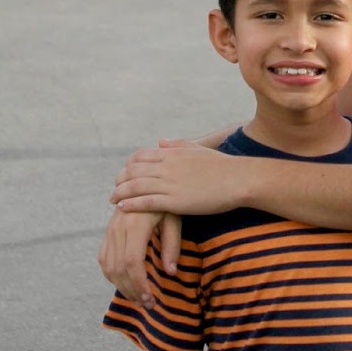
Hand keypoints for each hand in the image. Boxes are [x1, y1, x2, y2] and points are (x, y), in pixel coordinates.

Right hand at [98, 208, 181, 303]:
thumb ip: (172, 244)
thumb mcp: (174, 217)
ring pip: (108, 267)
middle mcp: (118, 227)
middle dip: (131, 290)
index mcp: (135, 223)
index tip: (150, 298)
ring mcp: (110, 230)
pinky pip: (103, 259)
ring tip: (138, 298)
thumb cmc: (165, 199)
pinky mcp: (107, 232)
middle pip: (118, 268)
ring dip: (121, 287)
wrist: (145, 180)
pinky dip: (112, 276)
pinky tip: (126, 284)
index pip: (132, 262)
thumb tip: (171, 273)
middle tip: (147, 304)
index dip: (139, 283)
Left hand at [111, 139, 245, 214]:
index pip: (140, 156)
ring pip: (136, 186)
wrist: (238, 180)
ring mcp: (170, 183)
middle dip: (120, 180)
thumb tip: (160, 141)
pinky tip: (122, 208)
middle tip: (114, 189)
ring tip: (113, 200)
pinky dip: (131, 205)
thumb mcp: (199, 149)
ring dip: (120, 193)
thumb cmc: (222, 166)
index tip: (124, 174)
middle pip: (134, 170)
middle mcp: (168, 166)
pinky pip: (146, 202)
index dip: (128, 165)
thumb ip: (178, 145)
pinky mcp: (175, 201)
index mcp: (173, 153)